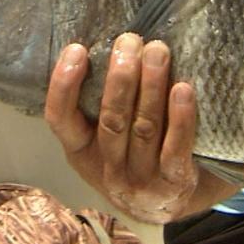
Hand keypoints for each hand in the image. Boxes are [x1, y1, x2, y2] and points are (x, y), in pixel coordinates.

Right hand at [44, 33, 199, 222]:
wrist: (166, 203)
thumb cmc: (131, 153)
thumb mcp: (102, 138)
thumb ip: (99, 102)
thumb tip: (108, 43)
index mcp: (81, 151)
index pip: (60, 119)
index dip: (64, 85)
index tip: (77, 49)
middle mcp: (108, 169)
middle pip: (111, 120)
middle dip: (121, 77)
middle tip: (130, 40)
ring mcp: (141, 179)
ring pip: (143, 128)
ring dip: (151, 85)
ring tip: (158, 50)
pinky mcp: (174, 183)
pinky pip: (176, 150)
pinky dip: (181, 119)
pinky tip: (183, 89)